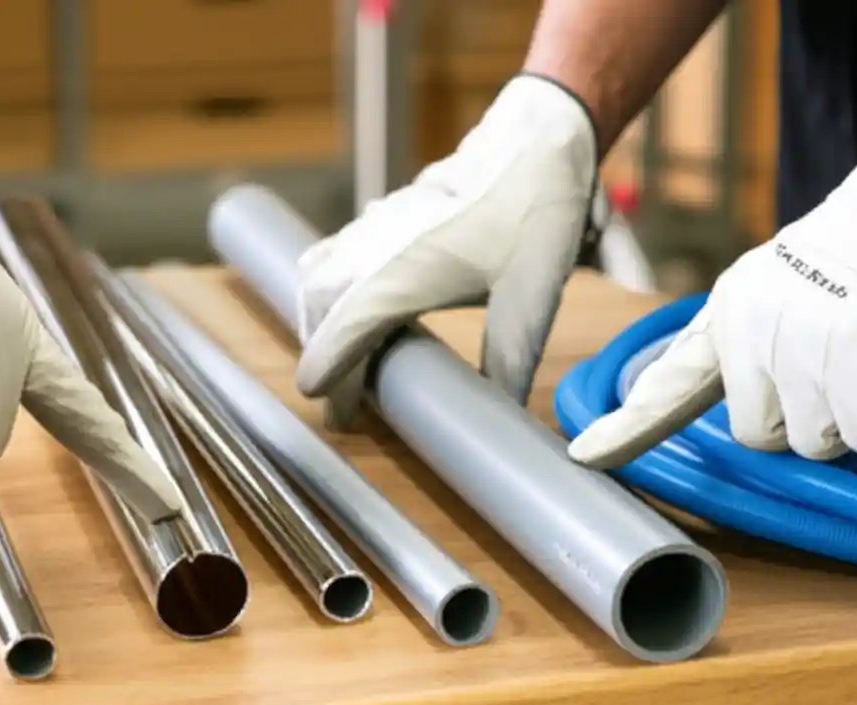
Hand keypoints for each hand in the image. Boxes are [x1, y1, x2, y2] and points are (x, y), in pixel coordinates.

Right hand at [295, 75, 598, 424]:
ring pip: (319, 276)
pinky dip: (331, 288)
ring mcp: (375, 224)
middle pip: (317, 306)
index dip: (330, 377)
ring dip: (322, 320)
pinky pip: (334, 253)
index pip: (340, 334)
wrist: (539, 135)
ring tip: (347, 361)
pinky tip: (357, 307)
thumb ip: (510, 362)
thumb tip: (502, 418)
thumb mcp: (532, 297)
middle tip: (344, 400)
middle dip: (321, 354)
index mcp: (402, 272)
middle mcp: (375, 247)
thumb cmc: (536, 211)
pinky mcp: (385, 213)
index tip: (334, 415)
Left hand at [570, 101, 856, 465]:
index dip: (628, 427)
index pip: (670, 380)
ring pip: (813, 443)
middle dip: (801, 421)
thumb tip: (761, 413)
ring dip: (854, 419)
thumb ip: (753, 341)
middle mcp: (750, 333)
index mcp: (728, 313)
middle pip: (756, 434)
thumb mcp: (779, 285)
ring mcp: (798, 348)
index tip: (585, 455)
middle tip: (841, 374)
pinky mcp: (853, 364)